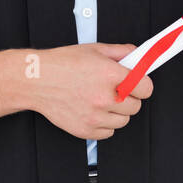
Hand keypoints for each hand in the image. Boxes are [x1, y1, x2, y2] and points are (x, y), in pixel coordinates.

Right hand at [29, 42, 152, 139]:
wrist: (36, 80)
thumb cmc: (62, 64)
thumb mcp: (95, 50)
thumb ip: (121, 52)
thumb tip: (138, 56)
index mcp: (110, 75)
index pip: (145, 88)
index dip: (143, 85)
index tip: (139, 84)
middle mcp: (104, 97)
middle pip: (136, 106)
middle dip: (130, 97)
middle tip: (118, 90)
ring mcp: (94, 116)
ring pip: (123, 121)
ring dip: (118, 112)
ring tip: (104, 100)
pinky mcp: (85, 130)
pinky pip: (108, 133)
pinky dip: (105, 124)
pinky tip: (95, 111)